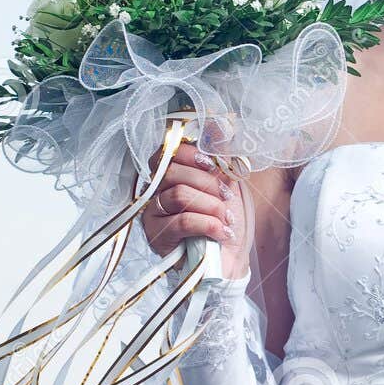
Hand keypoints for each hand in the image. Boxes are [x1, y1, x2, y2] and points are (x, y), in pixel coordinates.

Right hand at [141, 141, 249, 278]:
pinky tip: (223, 233)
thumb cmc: (226, 222)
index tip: (216, 165)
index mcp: (170, 175)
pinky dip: (210, 224)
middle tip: (228, 197)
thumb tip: (225, 122)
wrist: (229, 263)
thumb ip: (224, 156)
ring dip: (212, 206)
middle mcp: (155, 192)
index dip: (194, 154)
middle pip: (173, 172)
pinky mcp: (157, 237)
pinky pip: (184, 221)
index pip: (169, 151)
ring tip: (227, 219)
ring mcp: (153, 215)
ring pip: (180, 195)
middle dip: (208, 183)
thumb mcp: (230, 184)